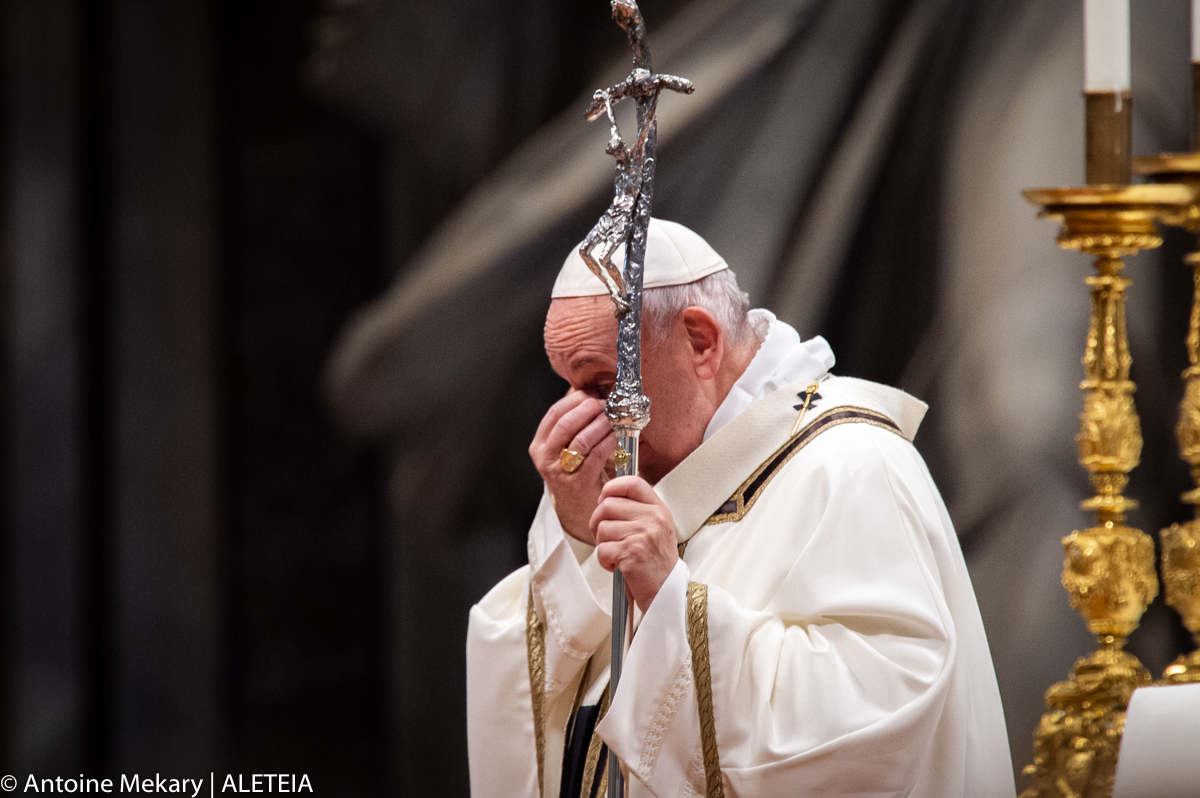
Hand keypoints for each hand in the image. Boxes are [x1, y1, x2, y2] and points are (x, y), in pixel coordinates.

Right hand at [529, 390, 616, 543]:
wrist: (579, 509)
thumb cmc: (576, 472)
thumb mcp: (566, 446)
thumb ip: (571, 420)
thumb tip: (584, 389)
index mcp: (539, 445)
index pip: (553, 414)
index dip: (573, 400)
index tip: (591, 394)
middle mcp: (545, 458)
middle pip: (565, 424)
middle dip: (588, 409)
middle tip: (604, 404)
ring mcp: (560, 472)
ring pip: (581, 438)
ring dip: (601, 424)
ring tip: (613, 418)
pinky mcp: (578, 483)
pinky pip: (596, 454)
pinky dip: (608, 441)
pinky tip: (616, 435)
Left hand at [590, 476, 677, 610]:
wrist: (666, 592)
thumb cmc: (656, 563)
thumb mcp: (656, 528)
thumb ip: (637, 510)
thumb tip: (606, 497)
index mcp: (659, 509)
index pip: (632, 483)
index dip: (612, 487)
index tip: (604, 499)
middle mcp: (653, 518)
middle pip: (608, 505)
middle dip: (598, 522)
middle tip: (607, 538)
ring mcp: (643, 534)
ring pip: (602, 528)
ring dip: (603, 544)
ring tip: (617, 554)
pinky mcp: (631, 552)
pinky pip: (602, 549)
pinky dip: (604, 561)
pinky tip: (618, 566)